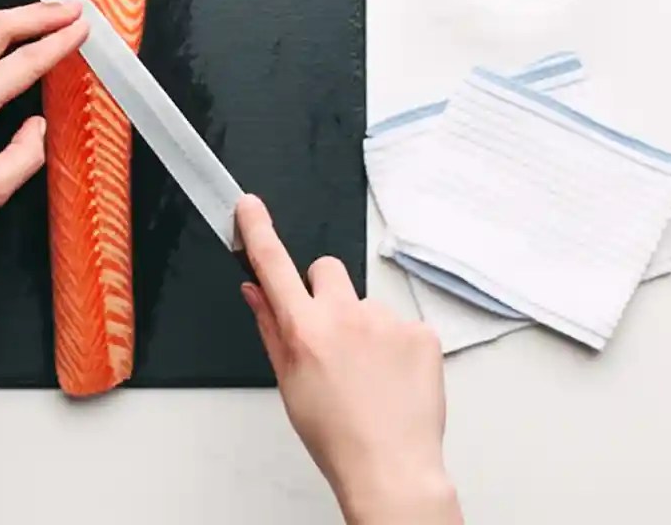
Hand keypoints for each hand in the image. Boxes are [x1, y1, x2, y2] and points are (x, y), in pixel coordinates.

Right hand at [236, 195, 460, 524]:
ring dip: (364, 325)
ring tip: (368, 372)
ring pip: (366, 301)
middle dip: (324, 291)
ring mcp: (387, 321)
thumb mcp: (288, 382)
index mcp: (304, 330)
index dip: (258, 230)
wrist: (389, 465)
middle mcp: (345, 316)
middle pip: (327, 269)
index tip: (249, 206)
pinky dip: (397, 345)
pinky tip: (393, 376)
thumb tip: (255, 292)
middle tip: (330, 332)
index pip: (273, 265)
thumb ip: (271, 327)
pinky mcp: (421, 331)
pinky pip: (401, 322)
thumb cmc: (336, 434)